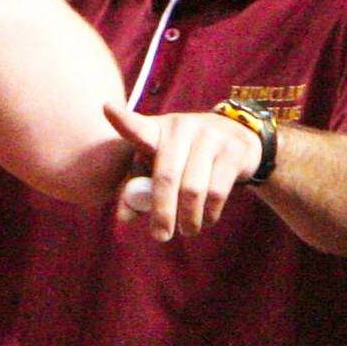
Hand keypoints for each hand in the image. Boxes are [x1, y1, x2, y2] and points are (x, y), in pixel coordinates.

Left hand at [104, 102, 263, 240]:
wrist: (239, 137)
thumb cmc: (188, 156)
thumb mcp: (162, 164)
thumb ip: (140, 189)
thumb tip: (124, 218)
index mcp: (159, 129)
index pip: (138, 126)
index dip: (123, 120)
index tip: (107, 109)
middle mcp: (183, 128)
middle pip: (167, 175)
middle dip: (162, 211)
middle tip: (160, 236)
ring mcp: (210, 137)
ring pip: (193, 189)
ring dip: (189, 218)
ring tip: (187, 230)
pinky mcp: (233, 151)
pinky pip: (217, 191)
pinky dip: (209, 213)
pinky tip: (206, 219)